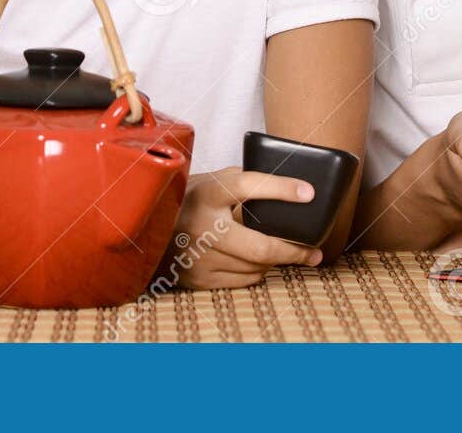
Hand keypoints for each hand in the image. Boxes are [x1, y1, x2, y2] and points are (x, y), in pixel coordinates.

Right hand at [169, 168, 323, 289]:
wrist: (148, 226)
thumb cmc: (191, 199)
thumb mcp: (213, 181)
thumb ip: (244, 183)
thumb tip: (290, 190)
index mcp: (207, 192)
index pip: (249, 185)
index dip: (281, 188)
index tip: (308, 192)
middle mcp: (201, 224)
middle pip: (260, 246)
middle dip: (294, 251)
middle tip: (313, 251)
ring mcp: (198, 255)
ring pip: (255, 266)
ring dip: (274, 261)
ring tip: (284, 253)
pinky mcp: (198, 278)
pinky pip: (242, 280)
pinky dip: (257, 272)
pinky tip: (257, 262)